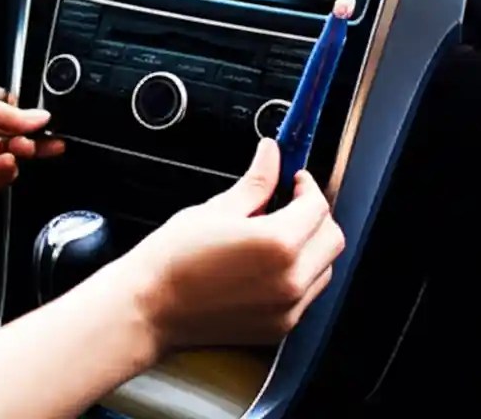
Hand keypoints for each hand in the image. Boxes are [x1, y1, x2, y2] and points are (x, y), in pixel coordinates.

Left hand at [0, 85, 64, 205]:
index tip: (43, 119)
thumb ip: (10, 114)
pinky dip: (3, 176)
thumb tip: (40, 116)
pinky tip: (7, 167)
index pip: (4, 108)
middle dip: (29, 136)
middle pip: (6, 135)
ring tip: (25, 150)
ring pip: (1, 158)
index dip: (24, 114)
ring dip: (18, 155)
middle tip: (50, 140)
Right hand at [110, 138, 344, 352]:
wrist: (149, 308)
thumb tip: (271, 155)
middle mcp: (290, 279)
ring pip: (324, 267)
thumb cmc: (172, 261)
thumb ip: (256, 182)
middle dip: (315, 215)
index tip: (294, 178)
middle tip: (289, 202)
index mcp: (278, 244)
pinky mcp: (280, 326)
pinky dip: (300, 273)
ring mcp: (288, 307)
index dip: (306, 186)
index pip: (317, 206)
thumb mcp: (216, 209)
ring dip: (311, 245)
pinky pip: (308, 293)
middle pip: (331, 237)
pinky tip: (269, 263)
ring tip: (276, 234)